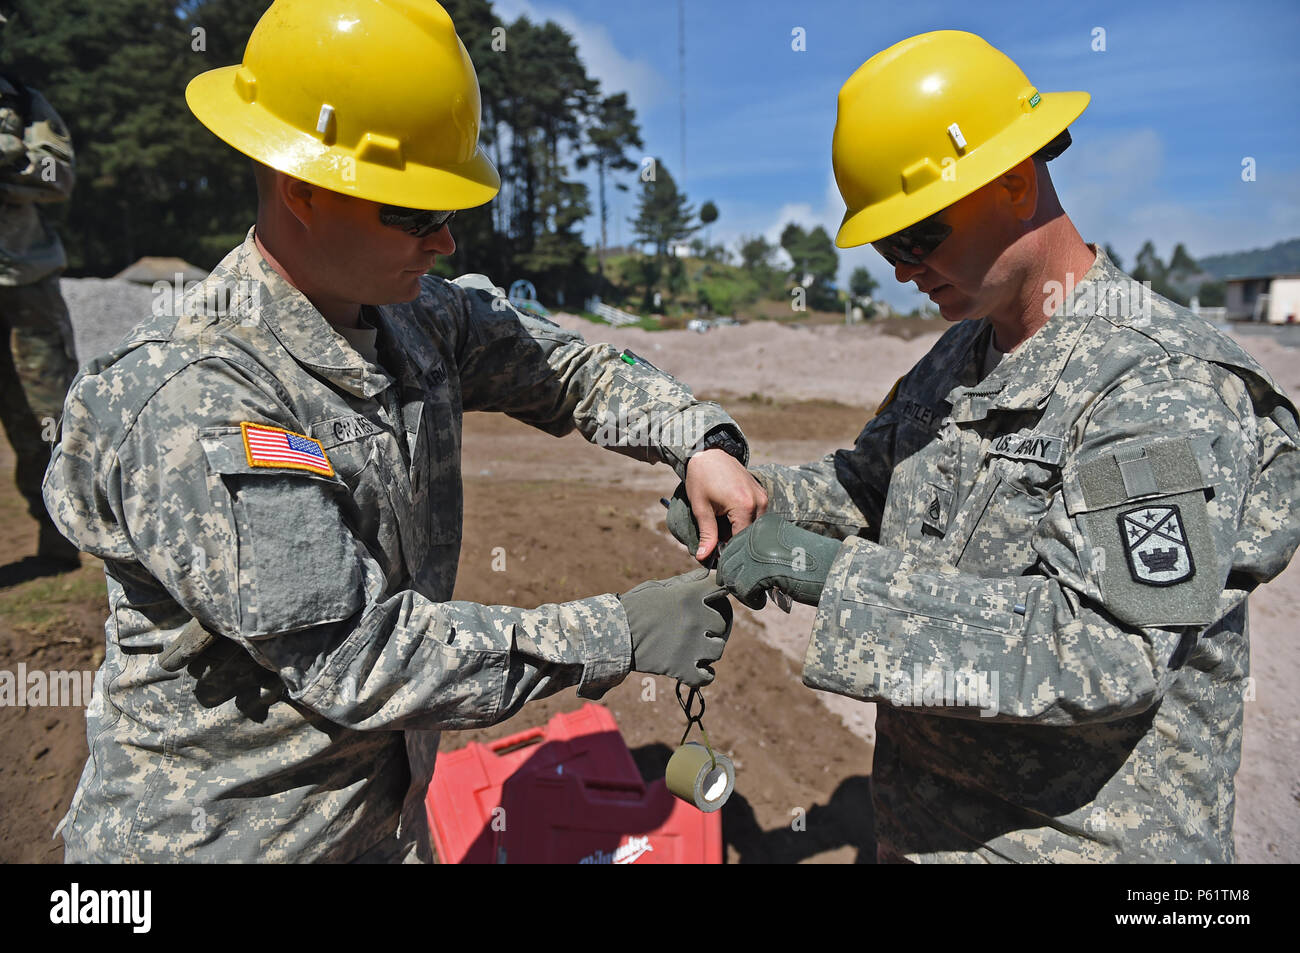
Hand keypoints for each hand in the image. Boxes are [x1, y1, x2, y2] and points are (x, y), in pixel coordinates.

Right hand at [620, 568, 733, 686]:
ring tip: (695, 649)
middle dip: (710, 626)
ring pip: (717, 650)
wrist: (611, 634)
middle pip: (720, 624)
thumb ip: (686, 582)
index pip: (721, 589)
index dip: (718, 594)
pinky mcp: (681, 668)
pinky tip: (696, 669)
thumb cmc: (634, 607)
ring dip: (708, 650)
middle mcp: (695, 619)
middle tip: (695, 628)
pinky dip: (703, 675)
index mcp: (689, 596)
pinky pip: (706, 677)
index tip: (712, 599)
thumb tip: (710, 574)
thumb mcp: (659, 588)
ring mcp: (690, 645)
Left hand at [682, 450, 767, 561]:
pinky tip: (731, 520)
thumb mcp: (701, 508)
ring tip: (724, 530)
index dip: (730, 551)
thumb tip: (703, 557)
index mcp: (744, 506)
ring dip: (741, 531)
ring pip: (755, 526)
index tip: (718, 556)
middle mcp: (759, 502)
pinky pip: (757, 515)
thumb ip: (707, 534)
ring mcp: (763, 496)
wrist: (708, 453)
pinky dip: (745, 521)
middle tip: (719, 545)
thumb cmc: (702, 479)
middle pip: (751, 534)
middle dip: (735, 542)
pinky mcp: (762, 493)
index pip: (742, 540)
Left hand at [716, 514, 842, 607]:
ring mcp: (758, 550)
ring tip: (753, 597)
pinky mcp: (762, 569)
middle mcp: (758, 532)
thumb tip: (738, 568)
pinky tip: (759, 602)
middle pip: (728, 560)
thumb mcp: (783, 548)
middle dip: (732, 579)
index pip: (733, 545)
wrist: (835, 569)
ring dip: (739, 591)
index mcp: (763, 524)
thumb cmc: (813, 562)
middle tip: (743, 592)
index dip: (732, 566)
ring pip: (732, 575)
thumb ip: (761, 550)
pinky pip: (742, 589)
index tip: (738, 581)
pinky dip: (749, 599)